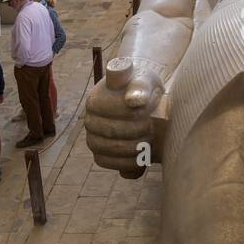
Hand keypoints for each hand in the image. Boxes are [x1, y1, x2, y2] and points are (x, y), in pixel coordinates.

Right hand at [83, 62, 162, 176]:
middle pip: (111, 133)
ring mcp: (94, 139)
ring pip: (108, 151)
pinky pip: (111, 164)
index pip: (110, 110)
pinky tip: (144, 155)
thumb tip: (133, 101)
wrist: (148, 103)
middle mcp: (90, 121)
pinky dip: (129, 163)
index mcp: (95, 100)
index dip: (134, 111)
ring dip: (134, 148)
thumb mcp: (145, 79)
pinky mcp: (103, 156)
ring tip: (151, 140)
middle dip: (137, 130)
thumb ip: (140, 86)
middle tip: (153, 126)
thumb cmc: (144, 87)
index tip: (151, 106)